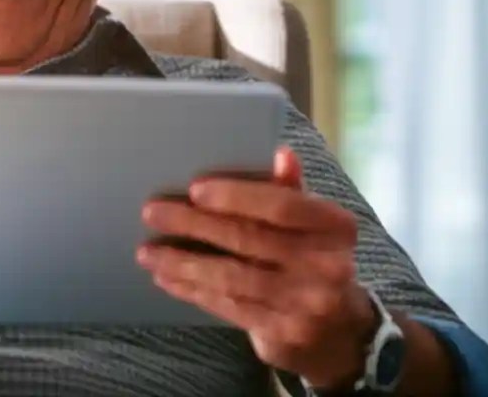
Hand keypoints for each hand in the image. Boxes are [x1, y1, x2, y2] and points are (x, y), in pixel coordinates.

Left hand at [137, 147, 375, 388]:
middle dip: (195, 225)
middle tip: (153, 213)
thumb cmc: (315, 261)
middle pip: (249, 240)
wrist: (339, 331)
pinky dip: (193, 290)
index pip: (283, 207)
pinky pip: (228, 306)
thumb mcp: (315, 226)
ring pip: (232, 278)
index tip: (195, 189)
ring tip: (148, 252)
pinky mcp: (283, 334)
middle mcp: (328, 266)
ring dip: (183, 263)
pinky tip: (167, 277)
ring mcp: (305, 304)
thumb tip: (281, 154)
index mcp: (336, 228)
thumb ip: (292, 193)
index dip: (237, 196)